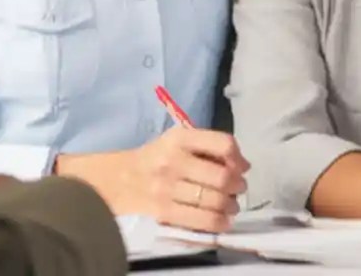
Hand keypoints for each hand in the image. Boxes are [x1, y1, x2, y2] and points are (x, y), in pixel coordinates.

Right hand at [57, 127, 248, 232]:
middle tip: (239, 189)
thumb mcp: (177, 142)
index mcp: (180, 138)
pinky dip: (218, 222)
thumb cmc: (156, 159)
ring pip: (214, 200)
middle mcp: (173, 160)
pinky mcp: (163, 212)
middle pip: (222, 176)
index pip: (223, 144)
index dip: (239, 158)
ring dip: (231, 205)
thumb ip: (208, 147)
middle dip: (238, 185)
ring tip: (231, 205)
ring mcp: (167, 188)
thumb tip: (243, 166)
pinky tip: (223, 220)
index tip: (242, 168)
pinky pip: (200, 219)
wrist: (117, 180)